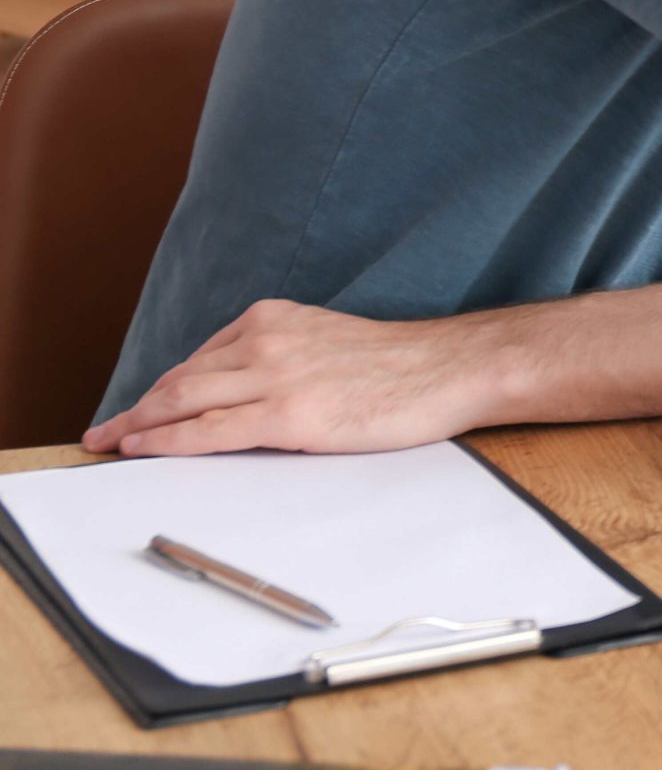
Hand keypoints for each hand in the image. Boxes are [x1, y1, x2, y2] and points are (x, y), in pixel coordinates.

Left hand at [83, 299, 511, 456]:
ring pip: (181, 401)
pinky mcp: (287, 415)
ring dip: (136, 426)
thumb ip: (284, 357)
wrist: (450, 369)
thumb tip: (247, 394)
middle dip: (135, 409)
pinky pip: (207, 431)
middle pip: (179, 379)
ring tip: (108, 446)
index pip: (200, 359)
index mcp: (274, 319)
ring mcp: (274, 376)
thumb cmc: (402, 365)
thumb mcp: (329, 342)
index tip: (141, 409)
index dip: (162, 389)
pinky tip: (141, 450)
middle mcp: (265, 340)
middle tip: (103, 432)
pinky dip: (165, 442)